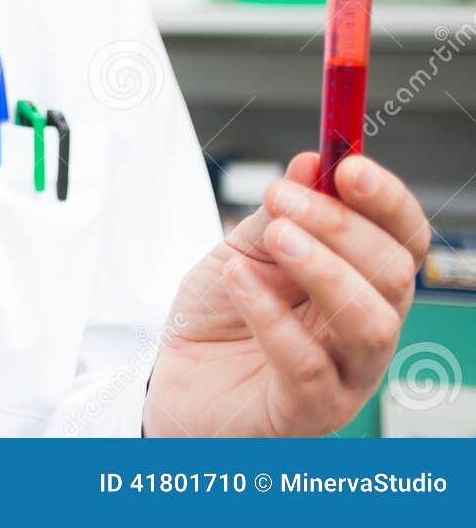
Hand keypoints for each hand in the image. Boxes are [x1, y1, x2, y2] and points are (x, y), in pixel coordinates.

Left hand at [143, 153, 430, 436]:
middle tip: (282, 198)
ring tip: (275, 237)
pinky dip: (273, 315)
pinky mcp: (308, 412)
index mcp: (361, 286)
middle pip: (395, 276)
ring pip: (370, 324)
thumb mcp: (241, 251)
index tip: (348, 165)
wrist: (171, 381)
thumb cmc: (218, 319)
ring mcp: (346, 378)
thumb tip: (313, 162)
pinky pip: (309, 366)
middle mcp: (366, 331)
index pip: (403, 240)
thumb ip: (277, 216)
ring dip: (323, 269)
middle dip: (341, 227)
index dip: (386, 201)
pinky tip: (241, 281)